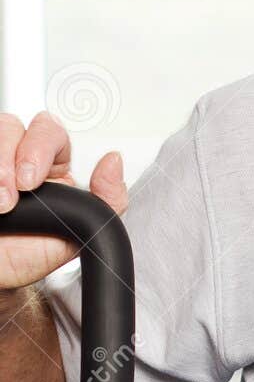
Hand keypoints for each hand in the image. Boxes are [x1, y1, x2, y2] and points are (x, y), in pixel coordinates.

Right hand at [0, 111, 126, 292]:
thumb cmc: (28, 254)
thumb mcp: (77, 233)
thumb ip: (108, 200)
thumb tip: (114, 162)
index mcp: (52, 168)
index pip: (53, 134)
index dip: (42, 147)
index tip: (31, 181)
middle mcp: (20, 158)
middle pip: (19, 127)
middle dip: (17, 156)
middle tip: (16, 192)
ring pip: (0, 131)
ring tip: (1, 204)